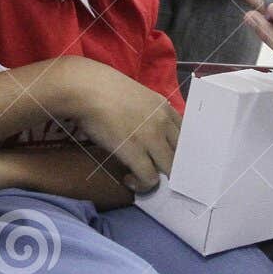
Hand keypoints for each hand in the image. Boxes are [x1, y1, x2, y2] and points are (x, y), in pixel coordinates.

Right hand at [60, 58, 181, 191]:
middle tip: (156, 171)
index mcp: (164, 107)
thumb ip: (147, 112)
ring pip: (170, 168)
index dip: (180, 150)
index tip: (169, 157)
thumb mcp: (137, 96)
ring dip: (158, 177)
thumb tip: (145, 128)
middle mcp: (163, 123)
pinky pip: (149, 178)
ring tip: (142, 178)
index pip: (186, 134)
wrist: (87, 89)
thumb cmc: (103, 89)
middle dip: (172, 165)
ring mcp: (151, 138)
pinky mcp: (135, 152)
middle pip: (182, 153)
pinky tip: (129, 180)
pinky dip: (142, 184)